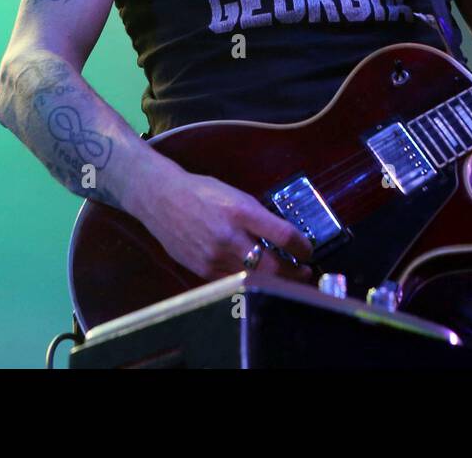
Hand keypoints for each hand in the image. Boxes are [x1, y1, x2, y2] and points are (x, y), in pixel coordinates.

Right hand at [126, 156, 313, 282]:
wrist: (162, 199)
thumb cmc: (202, 192)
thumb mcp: (236, 196)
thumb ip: (259, 217)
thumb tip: (283, 236)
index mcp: (241, 211)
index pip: (283, 235)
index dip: (302, 247)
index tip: (309, 251)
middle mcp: (229, 236)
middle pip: (272, 266)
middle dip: (294, 273)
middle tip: (306, 273)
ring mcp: (214, 256)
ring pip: (254, 278)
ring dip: (275, 281)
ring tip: (287, 279)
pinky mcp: (202, 270)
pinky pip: (234, 280)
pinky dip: (249, 280)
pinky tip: (257, 277)